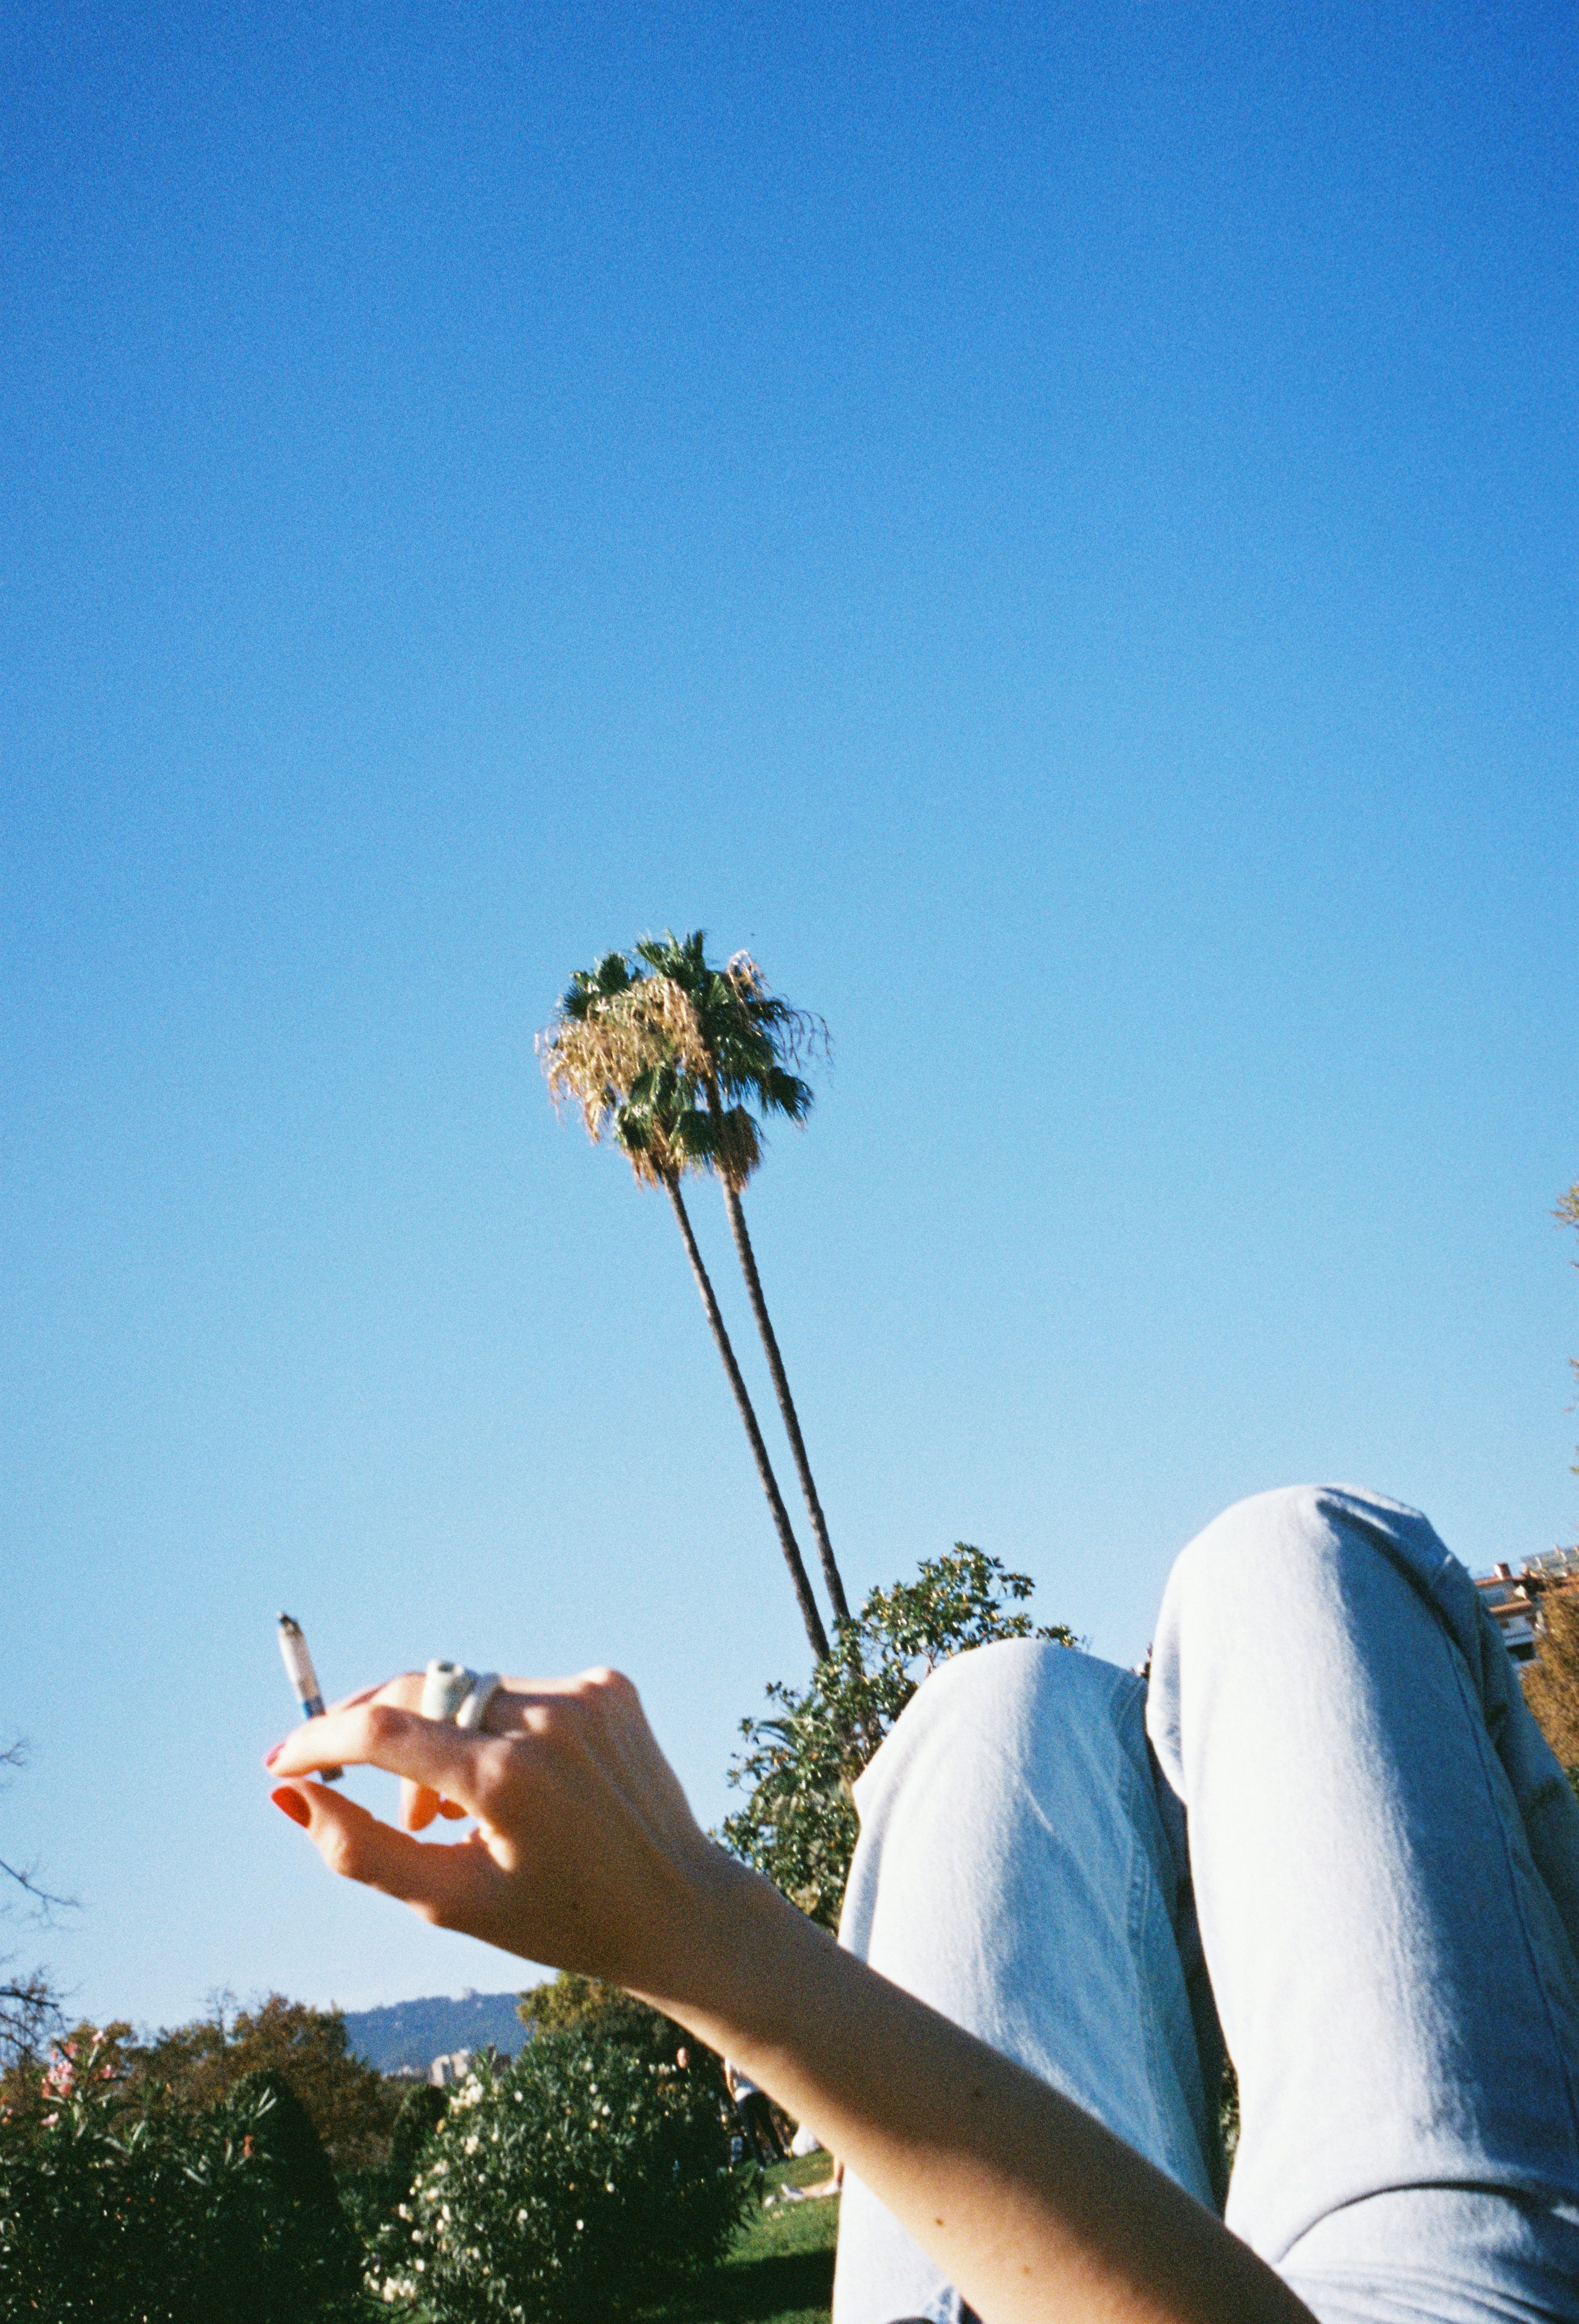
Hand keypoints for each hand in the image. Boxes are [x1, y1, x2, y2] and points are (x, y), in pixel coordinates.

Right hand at [266, 1667, 736, 2004]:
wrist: (679, 1907)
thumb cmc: (559, 1918)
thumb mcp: (448, 1902)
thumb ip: (359, 1850)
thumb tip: (286, 1794)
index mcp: (508, 1779)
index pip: (382, 1729)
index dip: (318, 1741)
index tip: (281, 1761)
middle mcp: (548, 1720)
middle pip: (418, 1694)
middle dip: (369, 1735)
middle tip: (346, 1786)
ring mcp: (585, 1693)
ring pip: (464, 1690)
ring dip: (435, 1741)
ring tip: (448, 1816)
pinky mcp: (608, 1683)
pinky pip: (517, 1690)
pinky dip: (491, 1729)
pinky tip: (508, 1788)